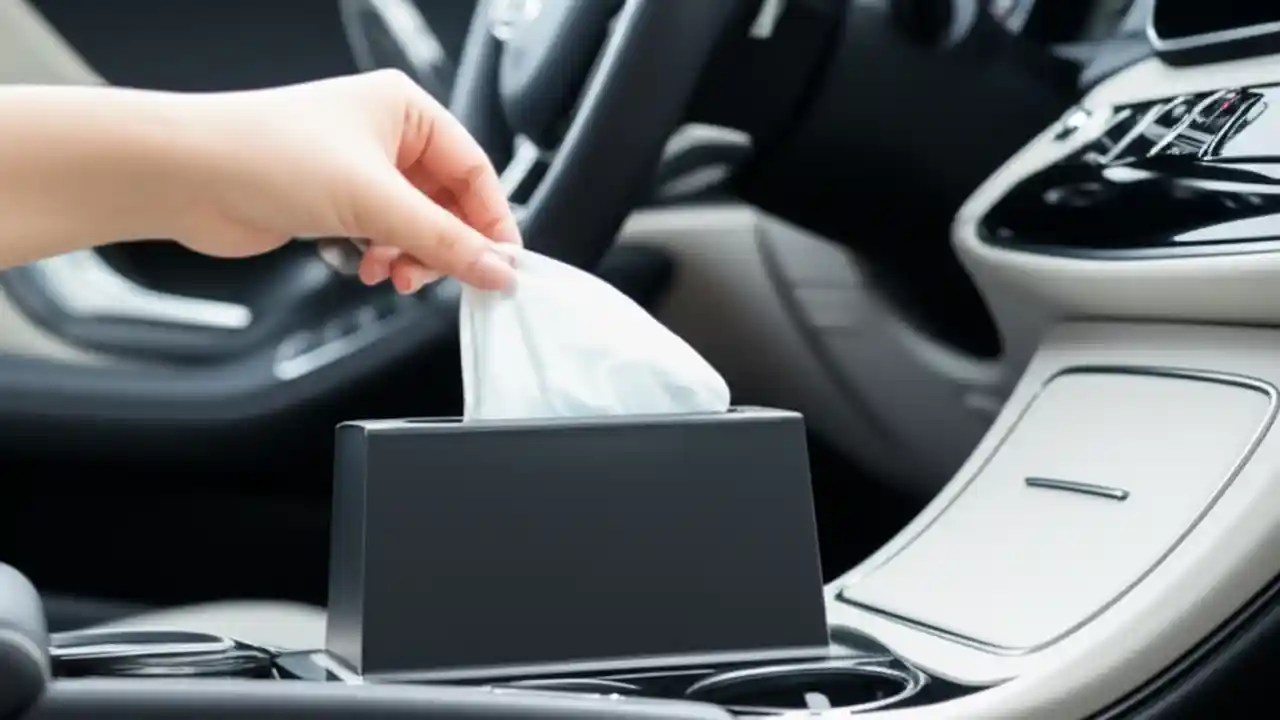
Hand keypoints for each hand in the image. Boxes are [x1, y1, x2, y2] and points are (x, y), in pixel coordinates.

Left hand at [176, 69, 519, 291]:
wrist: (184, 175)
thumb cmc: (266, 155)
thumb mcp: (374, 202)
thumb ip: (444, 241)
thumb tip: (497, 269)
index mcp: (405, 110)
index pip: (475, 171)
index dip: (491, 223)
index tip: (503, 267)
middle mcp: (385, 135)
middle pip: (447, 203)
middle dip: (445, 246)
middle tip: (443, 278)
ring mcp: (358, 170)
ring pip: (415, 225)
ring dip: (412, 257)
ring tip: (394, 275)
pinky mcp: (332, 202)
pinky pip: (382, 236)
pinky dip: (383, 257)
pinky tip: (366, 269)